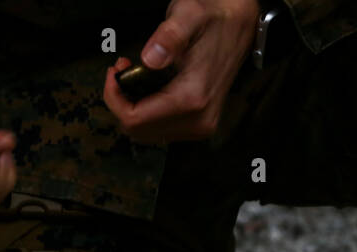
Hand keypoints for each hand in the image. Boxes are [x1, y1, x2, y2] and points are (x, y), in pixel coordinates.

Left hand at [103, 0, 258, 143]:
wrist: (243, 22)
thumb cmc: (216, 15)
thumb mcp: (190, 14)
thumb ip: (170, 36)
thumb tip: (150, 59)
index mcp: (193, 99)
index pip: (134, 119)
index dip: (114, 98)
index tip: (115, 72)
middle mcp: (198, 121)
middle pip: (138, 131)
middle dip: (122, 102)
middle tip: (123, 70)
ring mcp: (200, 125)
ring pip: (147, 133)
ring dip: (133, 107)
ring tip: (135, 75)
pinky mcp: (200, 124)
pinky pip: (161, 129)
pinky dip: (147, 111)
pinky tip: (149, 85)